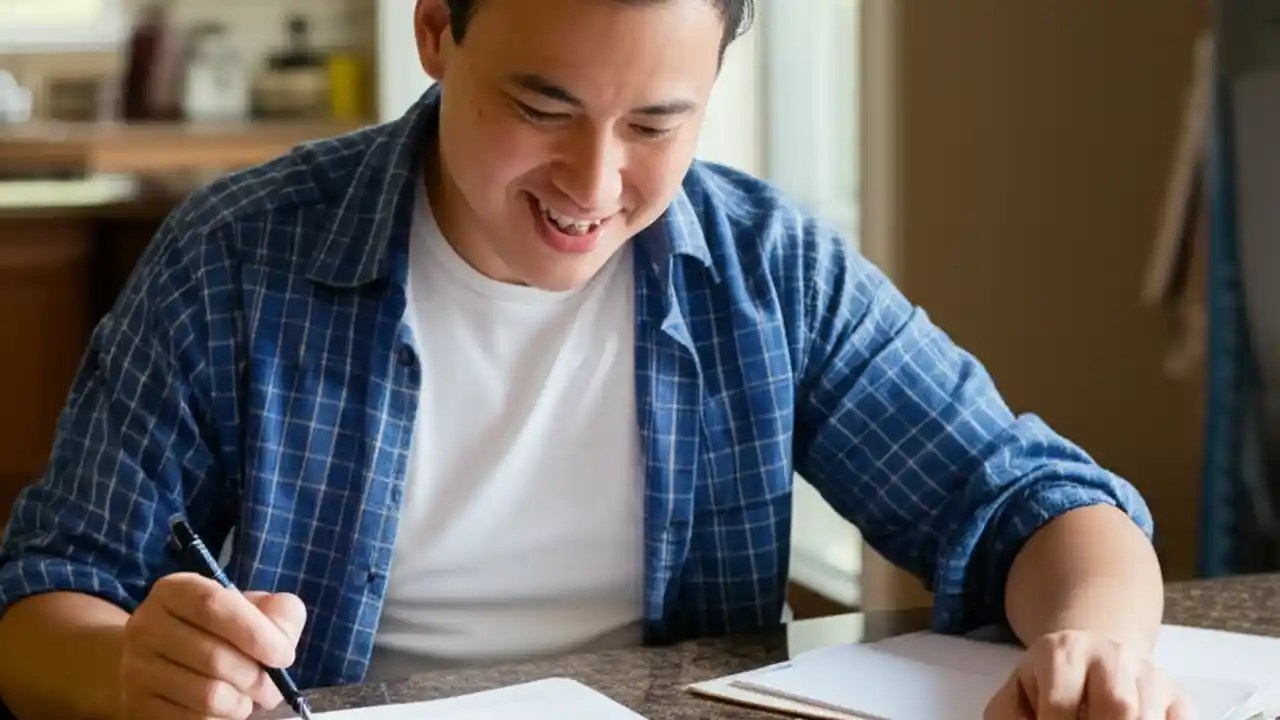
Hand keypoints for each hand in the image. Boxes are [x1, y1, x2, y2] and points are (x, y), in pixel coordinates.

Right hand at [119, 572, 306, 718]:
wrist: (158, 661)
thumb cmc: (215, 630)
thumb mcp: (248, 608)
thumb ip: (277, 610)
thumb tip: (285, 623)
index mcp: (175, 590)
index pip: (213, 605)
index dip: (255, 633)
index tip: (284, 656)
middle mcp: (146, 625)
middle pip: (214, 657)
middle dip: (257, 678)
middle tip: (273, 687)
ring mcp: (136, 669)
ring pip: (207, 695)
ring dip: (242, 702)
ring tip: (249, 698)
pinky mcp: (137, 706)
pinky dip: (222, 719)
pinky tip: (226, 708)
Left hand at [984, 629, 1189, 718]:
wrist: (1090, 651)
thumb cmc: (1046, 684)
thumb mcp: (1016, 694)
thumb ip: (1009, 718)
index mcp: (1062, 652)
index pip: (1062, 702)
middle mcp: (1111, 656)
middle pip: (1118, 706)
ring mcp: (1150, 675)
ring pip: (1149, 718)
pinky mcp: (1178, 697)